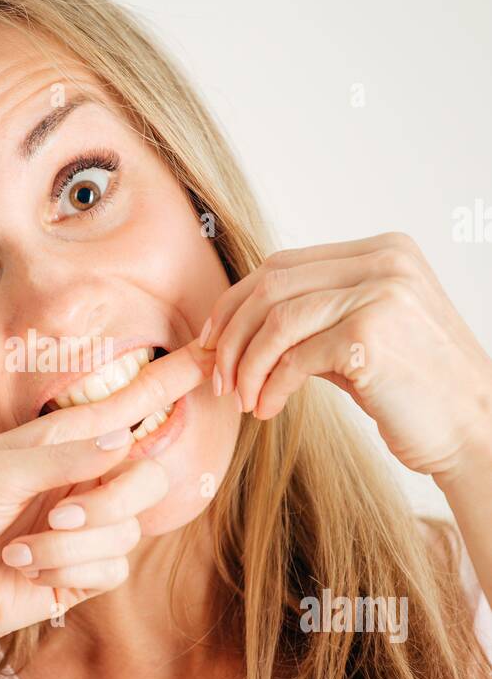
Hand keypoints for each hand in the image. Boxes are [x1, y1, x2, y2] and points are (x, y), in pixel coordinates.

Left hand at [0, 340, 208, 673]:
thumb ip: (64, 457)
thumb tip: (122, 442)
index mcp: (61, 441)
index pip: (128, 406)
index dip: (168, 381)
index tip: (209, 353)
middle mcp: (78, 481)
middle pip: (146, 482)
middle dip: (111, 502)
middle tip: (61, 512)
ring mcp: (80, 529)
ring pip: (126, 534)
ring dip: (70, 544)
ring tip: (16, 548)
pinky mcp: (76, 576)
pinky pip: (110, 571)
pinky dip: (67, 571)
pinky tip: (24, 568)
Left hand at [198, 232, 491, 480]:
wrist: (476, 428)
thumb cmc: (418, 390)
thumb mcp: (367, 334)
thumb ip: (317, 316)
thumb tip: (238, 324)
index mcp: (383, 251)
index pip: (285, 263)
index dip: (237, 301)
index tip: (214, 339)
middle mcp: (384, 262)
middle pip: (272, 284)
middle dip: (232, 332)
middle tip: (218, 375)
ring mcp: (380, 294)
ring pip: (276, 320)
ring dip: (247, 365)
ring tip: (243, 398)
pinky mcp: (370, 337)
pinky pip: (294, 357)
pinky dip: (270, 385)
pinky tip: (268, 408)